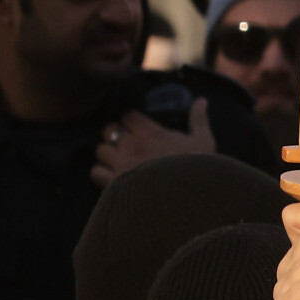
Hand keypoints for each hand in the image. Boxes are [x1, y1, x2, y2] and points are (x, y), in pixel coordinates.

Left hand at [91, 99, 214, 185]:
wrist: (189, 198)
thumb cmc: (198, 167)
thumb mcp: (204, 141)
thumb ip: (198, 119)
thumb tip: (202, 100)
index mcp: (151, 132)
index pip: (127, 115)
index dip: (131, 120)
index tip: (138, 128)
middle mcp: (132, 145)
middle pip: (109, 130)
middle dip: (115, 135)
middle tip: (126, 144)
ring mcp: (121, 164)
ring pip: (101, 151)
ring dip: (108, 155)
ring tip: (120, 161)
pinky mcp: (114, 183)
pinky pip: (96, 172)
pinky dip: (101, 174)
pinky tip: (113, 177)